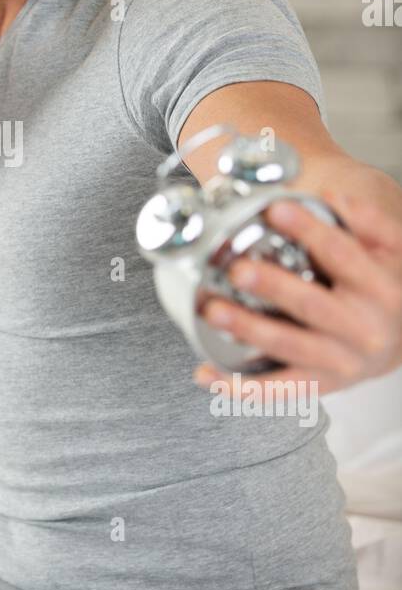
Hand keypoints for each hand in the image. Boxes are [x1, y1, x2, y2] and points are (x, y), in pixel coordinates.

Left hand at [192, 189, 401, 397]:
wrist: (400, 340)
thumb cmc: (387, 288)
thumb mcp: (393, 249)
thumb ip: (368, 221)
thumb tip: (333, 200)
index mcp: (383, 289)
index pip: (342, 255)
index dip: (308, 231)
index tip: (276, 210)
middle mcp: (364, 329)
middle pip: (312, 305)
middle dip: (272, 287)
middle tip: (238, 270)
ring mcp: (342, 362)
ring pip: (290, 347)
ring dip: (248, 330)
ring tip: (214, 311)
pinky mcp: (320, 384)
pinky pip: (277, 389)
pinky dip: (238, 385)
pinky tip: (207, 372)